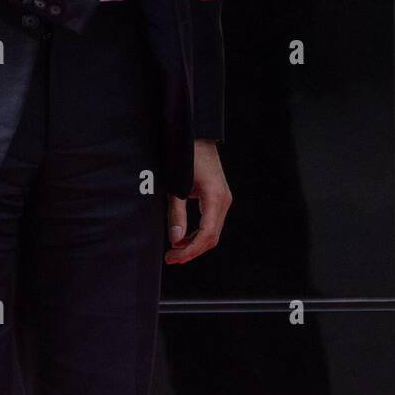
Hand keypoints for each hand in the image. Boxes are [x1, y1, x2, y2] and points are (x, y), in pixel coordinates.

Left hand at [166, 139, 230, 263]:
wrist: (197, 136)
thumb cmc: (186, 157)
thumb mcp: (176, 186)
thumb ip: (176, 214)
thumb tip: (175, 240)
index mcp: (215, 197)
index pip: (206, 235)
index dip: (189, 250)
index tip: (173, 257)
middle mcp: (223, 200)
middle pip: (212, 237)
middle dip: (192, 251)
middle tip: (171, 258)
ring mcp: (223, 199)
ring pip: (213, 232)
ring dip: (195, 243)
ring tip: (175, 250)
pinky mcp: (219, 197)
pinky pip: (211, 222)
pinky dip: (198, 233)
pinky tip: (184, 237)